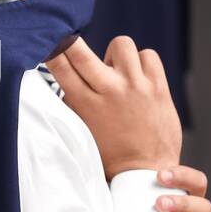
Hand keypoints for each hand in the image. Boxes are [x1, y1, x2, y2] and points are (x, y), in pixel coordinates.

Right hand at [45, 35, 181, 180]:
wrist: (145, 171)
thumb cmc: (110, 154)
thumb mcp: (82, 129)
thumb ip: (74, 103)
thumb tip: (66, 77)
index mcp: (86, 104)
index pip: (61, 66)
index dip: (53, 48)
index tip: (52, 40)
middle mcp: (109, 92)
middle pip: (81, 51)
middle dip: (72, 41)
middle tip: (72, 41)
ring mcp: (136, 87)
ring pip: (121, 44)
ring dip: (115, 54)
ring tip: (117, 71)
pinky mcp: (158, 87)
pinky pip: (148, 55)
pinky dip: (142, 62)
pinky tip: (138, 76)